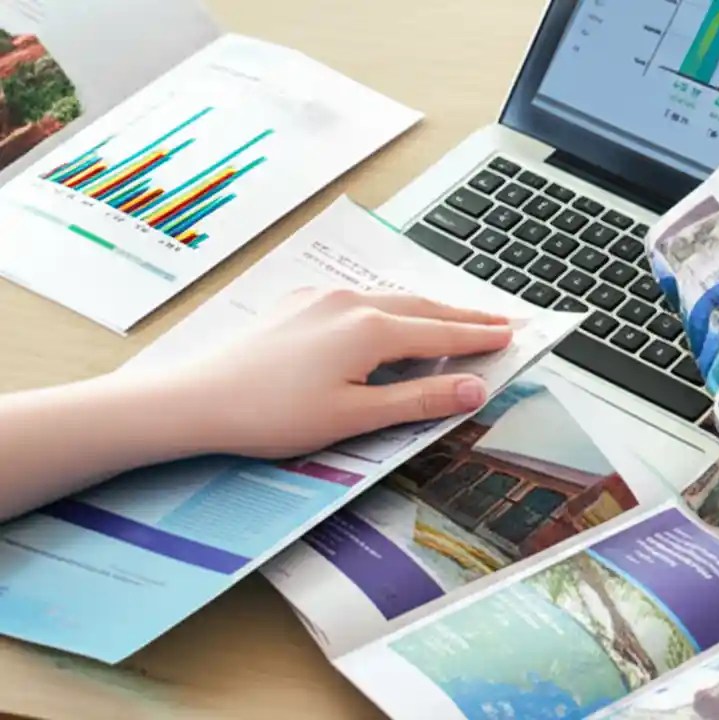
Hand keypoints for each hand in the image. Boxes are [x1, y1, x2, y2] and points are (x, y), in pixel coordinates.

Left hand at [147, 288, 512, 457]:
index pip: (443, 333)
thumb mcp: (354, 418)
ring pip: (394, 299)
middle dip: (466, 317)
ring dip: (432, 310)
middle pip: (425, 308)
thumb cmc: (270, 414)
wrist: (195, 400)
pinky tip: (394, 319)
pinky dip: (395, 309)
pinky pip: (363, 299)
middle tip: (503, 321)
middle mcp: (351, 303)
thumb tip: (473, 389)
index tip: (515, 336)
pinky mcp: (300, 304)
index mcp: (370, 330)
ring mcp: (323, 298)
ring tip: (460, 319)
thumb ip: (418, 401)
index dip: (482, 337)